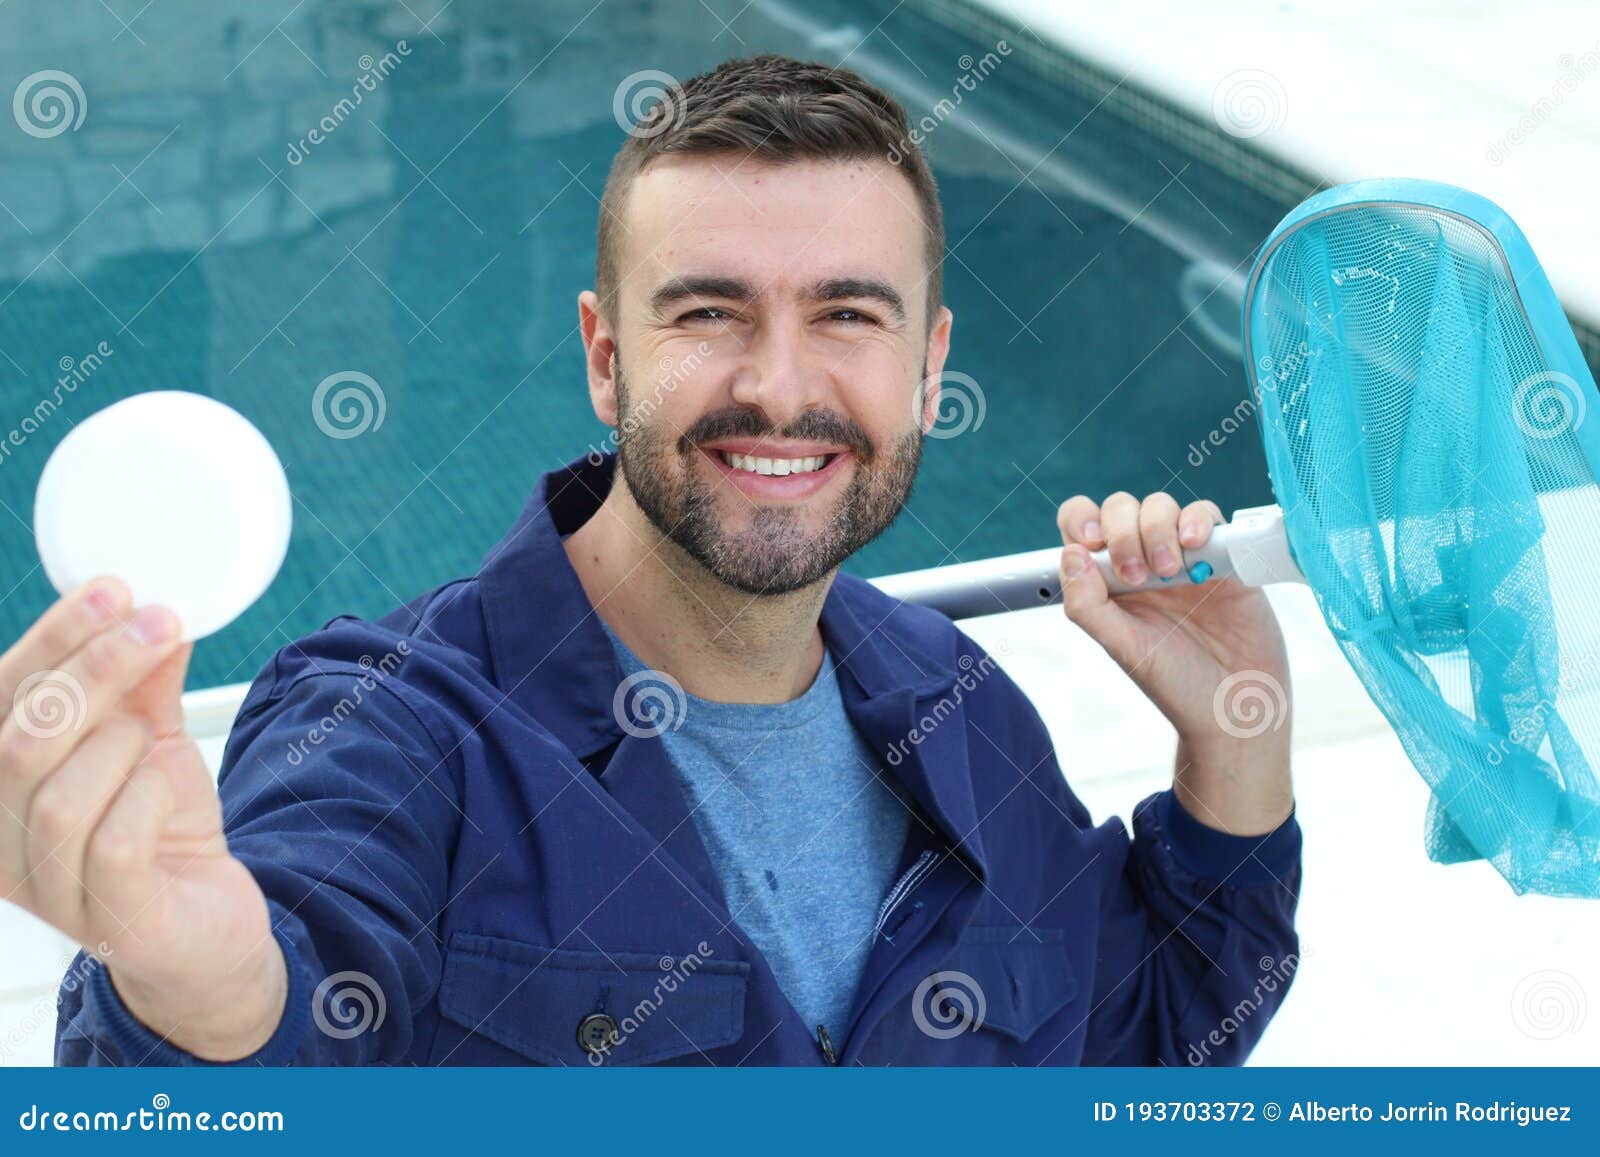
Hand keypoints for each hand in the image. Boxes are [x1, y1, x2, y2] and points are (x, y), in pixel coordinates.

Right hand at [0, 577, 284, 1059]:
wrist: (206, 930)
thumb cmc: (162, 832)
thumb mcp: (154, 743)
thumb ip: (146, 684)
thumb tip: (152, 609)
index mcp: (1, 786)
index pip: (0, 700)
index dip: (50, 639)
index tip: (112, 588)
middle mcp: (4, 841)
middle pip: (20, 738)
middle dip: (94, 669)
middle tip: (159, 623)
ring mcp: (49, 888)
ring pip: (59, 792)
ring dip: (124, 743)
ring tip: (156, 740)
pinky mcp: (108, 919)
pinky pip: (110, 845)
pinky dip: (145, 799)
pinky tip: (164, 789)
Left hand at [1057, 493, 1292, 834]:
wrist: (1238, 705)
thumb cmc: (1176, 683)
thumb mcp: (1122, 647)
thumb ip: (1087, 604)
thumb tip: (1069, 553)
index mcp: (1109, 582)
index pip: (1081, 528)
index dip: (1080, 520)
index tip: (1088, 542)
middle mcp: (1142, 563)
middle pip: (1120, 509)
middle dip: (1122, 531)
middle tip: (1136, 575)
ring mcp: (1183, 557)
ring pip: (1160, 506)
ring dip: (1156, 528)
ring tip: (1169, 571)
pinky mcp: (1224, 557)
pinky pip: (1206, 516)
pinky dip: (1197, 520)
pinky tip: (1196, 546)